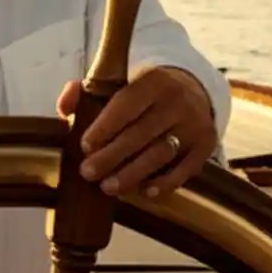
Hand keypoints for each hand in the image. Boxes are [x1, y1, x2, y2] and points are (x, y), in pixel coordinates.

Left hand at [56, 66, 216, 198]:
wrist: (192, 90)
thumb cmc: (142, 94)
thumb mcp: (116, 82)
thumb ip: (84, 91)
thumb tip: (64, 108)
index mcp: (154, 80)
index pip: (126, 105)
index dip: (104, 127)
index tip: (85, 146)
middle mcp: (178, 100)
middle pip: (140, 134)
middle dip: (111, 156)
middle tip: (87, 173)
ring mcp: (195, 123)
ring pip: (160, 153)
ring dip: (132, 174)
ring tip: (108, 187)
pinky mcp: (206, 144)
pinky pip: (186, 169)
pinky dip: (165, 183)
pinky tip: (144, 192)